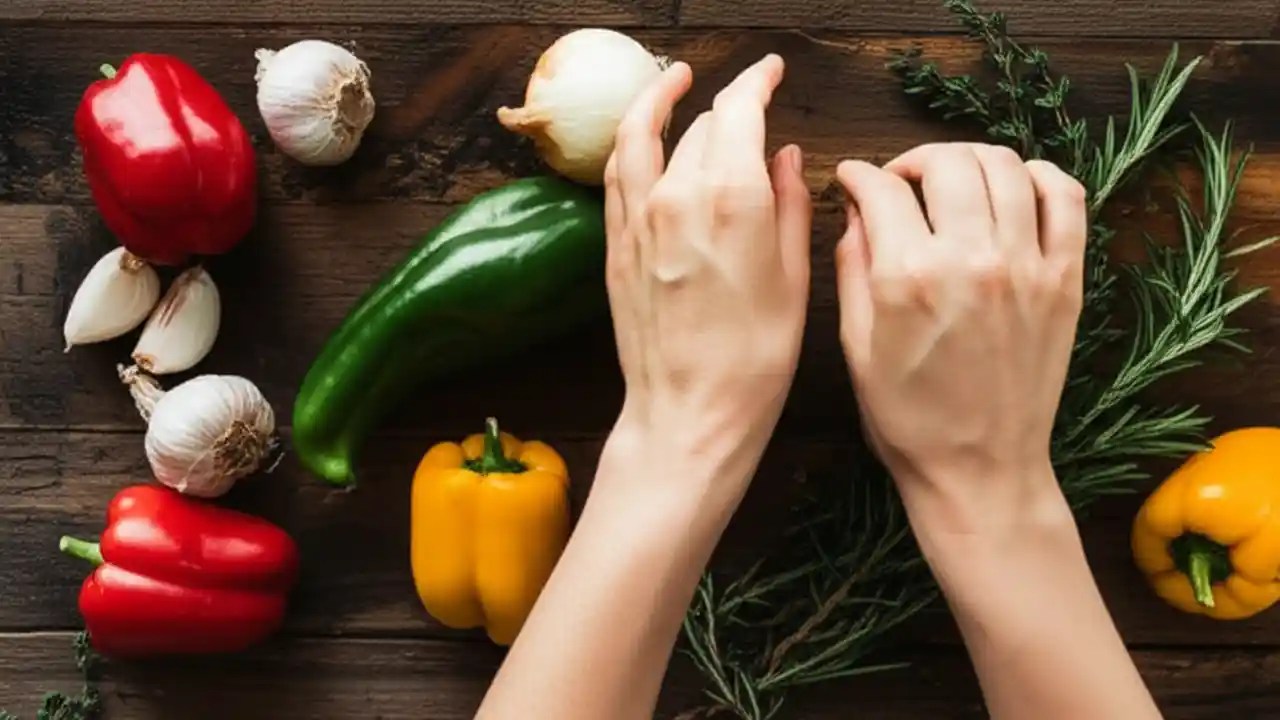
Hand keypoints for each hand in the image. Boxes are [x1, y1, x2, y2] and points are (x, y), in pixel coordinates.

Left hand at [601, 55, 810, 490]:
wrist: (689, 413)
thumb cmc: (755, 360)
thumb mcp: (795, 279)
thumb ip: (790, 205)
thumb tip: (784, 157)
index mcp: (734, 197)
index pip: (740, 109)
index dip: (758, 80)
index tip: (771, 71)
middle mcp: (678, 194)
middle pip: (701, 123)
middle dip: (728, 106)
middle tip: (749, 102)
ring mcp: (638, 218)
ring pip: (645, 134)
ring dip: (658, 98)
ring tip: (673, 79)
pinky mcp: (615, 244)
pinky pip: (617, 172)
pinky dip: (630, 141)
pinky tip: (641, 137)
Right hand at [835, 143, 1086, 536]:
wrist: (979, 469)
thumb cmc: (908, 418)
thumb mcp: (856, 345)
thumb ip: (852, 267)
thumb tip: (856, 210)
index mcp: (908, 278)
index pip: (880, 190)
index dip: (857, 175)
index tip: (852, 179)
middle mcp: (971, 260)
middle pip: (945, 162)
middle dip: (912, 161)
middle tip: (900, 182)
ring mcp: (1026, 266)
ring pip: (1003, 164)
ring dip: (968, 159)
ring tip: (951, 181)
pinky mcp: (1064, 279)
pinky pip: (1064, 196)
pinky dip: (1036, 175)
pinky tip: (1011, 188)